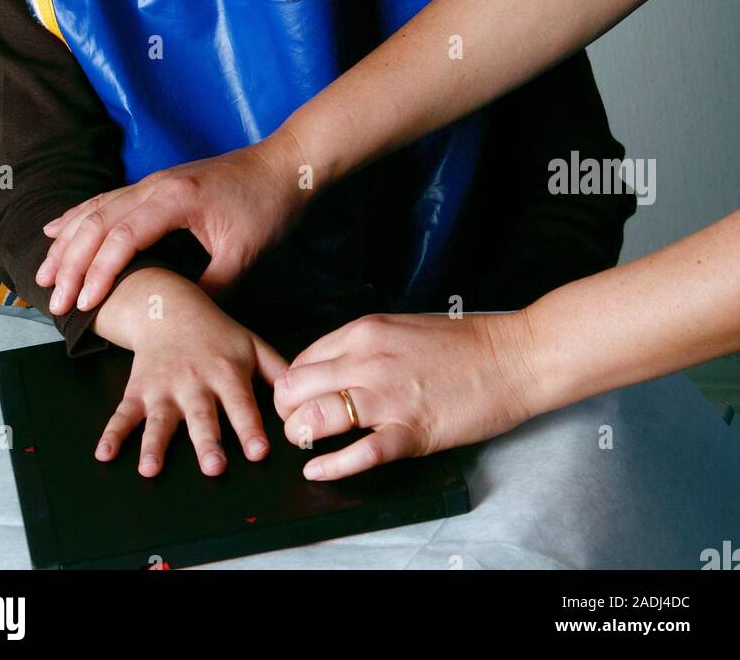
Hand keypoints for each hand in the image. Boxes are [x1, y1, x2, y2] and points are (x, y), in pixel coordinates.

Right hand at [35, 126, 312, 315]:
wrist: (283, 165)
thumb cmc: (267, 206)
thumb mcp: (244, 253)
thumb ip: (210, 286)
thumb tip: (177, 317)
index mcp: (175, 199)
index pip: (122, 236)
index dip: (100, 272)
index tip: (83, 304)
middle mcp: (155, 185)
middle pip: (98, 223)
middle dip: (71, 264)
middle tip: (53, 301)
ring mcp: (152, 181)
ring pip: (96, 209)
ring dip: (67, 242)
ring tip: (43, 274)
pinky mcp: (156, 183)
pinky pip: (106, 199)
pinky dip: (78, 216)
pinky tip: (56, 228)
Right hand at [93, 268, 288, 476]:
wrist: (170, 307)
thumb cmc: (217, 334)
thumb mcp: (252, 344)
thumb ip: (279, 371)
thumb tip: (304, 399)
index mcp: (226, 371)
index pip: (241, 403)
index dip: (250, 427)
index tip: (258, 452)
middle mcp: (195, 381)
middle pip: (202, 415)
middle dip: (207, 441)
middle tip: (213, 466)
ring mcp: (164, 387)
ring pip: (159, 419)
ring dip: (154, 444)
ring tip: (150, 468)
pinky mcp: (138, 390)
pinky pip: (122, 414)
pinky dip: (111, 434)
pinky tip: (104, 454)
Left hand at [273, 310, 543, 480]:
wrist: (512, 357)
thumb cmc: (463, 344)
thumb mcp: (401, 328)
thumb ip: (364, 346)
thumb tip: (332, 370)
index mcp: (365, 331)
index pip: (300, 360)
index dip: (292, 386)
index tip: (298, 401)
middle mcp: (367, 359)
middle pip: (295, 388)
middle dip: (287, 411)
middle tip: (296, 425)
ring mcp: (388, 396)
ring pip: (315, 417)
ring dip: (302, 435)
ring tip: (306, 445)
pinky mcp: (410, 431)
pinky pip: (358, 453)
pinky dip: (331, 466)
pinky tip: (318, 471)